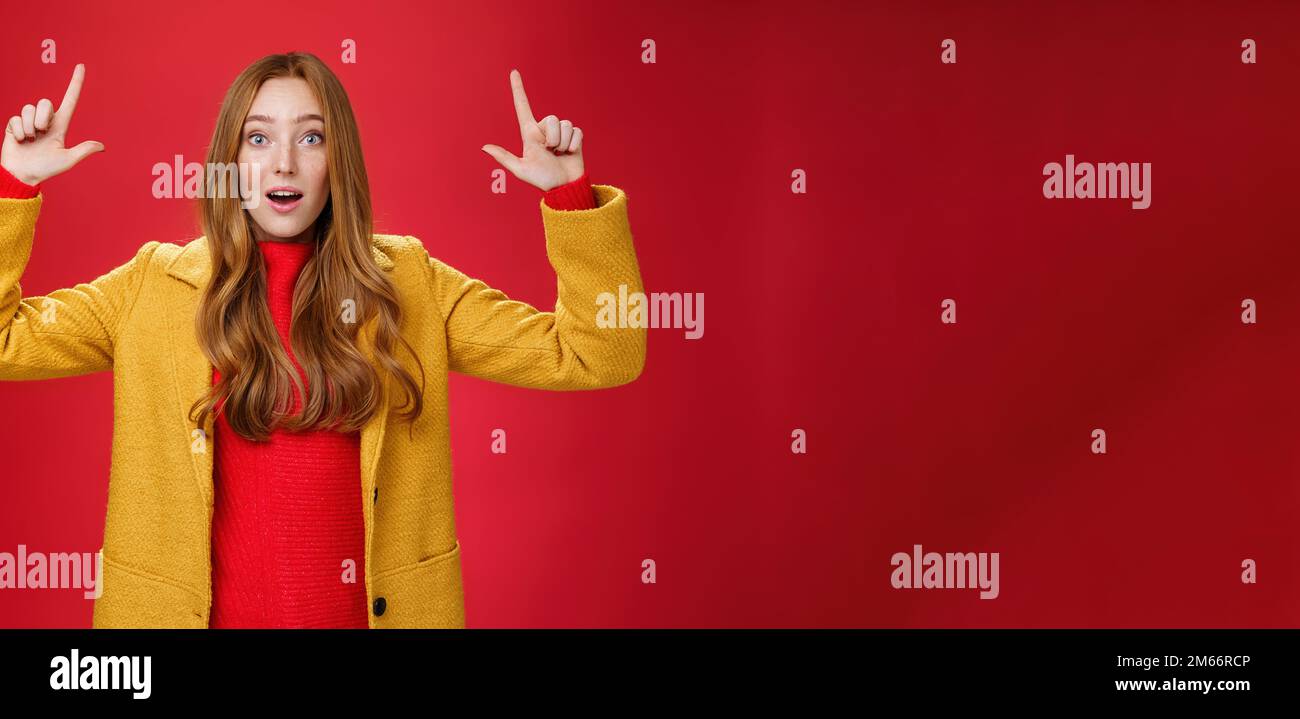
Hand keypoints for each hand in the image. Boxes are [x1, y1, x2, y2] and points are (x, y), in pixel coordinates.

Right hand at [2, 63, 104, 186]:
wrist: (21, 175)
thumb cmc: (46, 169)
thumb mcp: (67, 160)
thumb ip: (83, 150)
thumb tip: (102, 146)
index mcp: (60, 126)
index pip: (70, 101)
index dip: (75, 84)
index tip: (81, 66)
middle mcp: (45, 121)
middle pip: (45, 103)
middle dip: (42, 118)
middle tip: (41, 134)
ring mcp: (29, 122)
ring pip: (29, 109)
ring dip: (30, 126)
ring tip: (30, 140)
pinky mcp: (14, 124)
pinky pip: (16, 119)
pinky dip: (19, 131)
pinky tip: (20, 141)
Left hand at [481, 69, 583, 191]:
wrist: (565, 187)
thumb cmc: (542, 179)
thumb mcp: (521, 169)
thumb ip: (504, 157)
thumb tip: (484, 147)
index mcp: (530, 133)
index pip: (522, 107)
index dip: (518, 89)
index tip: (513, 72)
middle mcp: (545, 130)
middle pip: (551, 119)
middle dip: (553, 138)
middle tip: (550, 152)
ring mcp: (560, 133)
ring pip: (565, 124)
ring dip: (563, 142)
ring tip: (560, 154)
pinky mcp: (575, 137)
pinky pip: (577, 131)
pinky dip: (574, 144)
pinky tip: (570, 153)